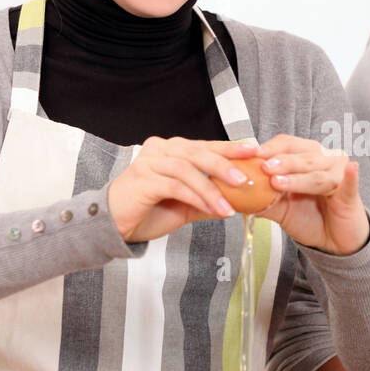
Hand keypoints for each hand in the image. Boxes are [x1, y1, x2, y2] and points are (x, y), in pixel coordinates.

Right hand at [107, 137, 254, 241]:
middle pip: (198, 152)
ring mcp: (149, 162)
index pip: (205, 146)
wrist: (115, 225)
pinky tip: (212, 209)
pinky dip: (197, 197)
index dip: (230, 148)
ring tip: (230, 204)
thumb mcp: (186, 204)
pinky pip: (176, 186)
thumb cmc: (149, 210)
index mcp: (172, 149)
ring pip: (187, 169)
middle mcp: (160, 149)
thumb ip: (209, 198)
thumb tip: (240, 201)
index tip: (254, 151)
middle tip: (246, 177)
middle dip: (225, 163)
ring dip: (212, 188)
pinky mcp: (143, 179)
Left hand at [229, 135, 369, 254]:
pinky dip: (350, 176)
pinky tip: (350, 169)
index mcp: (306, 157)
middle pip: (302, 156)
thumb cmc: (310, 218)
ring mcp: (340, 175)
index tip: (252, 154)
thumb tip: (235, 195)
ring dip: (298, 176)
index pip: (288, 145)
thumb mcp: (281, 208)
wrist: (333, 242)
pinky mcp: (351, 192)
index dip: (271, 148)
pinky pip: (350, 183)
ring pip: (317, 172)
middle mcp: (324, 160)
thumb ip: (262, 197)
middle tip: (264, 168)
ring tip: (279, 183)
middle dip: (282, 162)